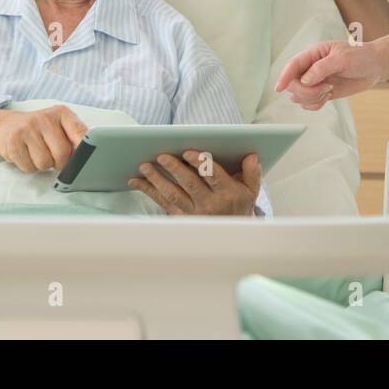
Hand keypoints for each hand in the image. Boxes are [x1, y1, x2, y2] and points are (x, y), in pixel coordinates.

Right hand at [0, 104, 87, 172]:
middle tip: (53, 157)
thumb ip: (74, 138)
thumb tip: (88, 157)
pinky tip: (25, 155)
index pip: (80, 133)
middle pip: (62, 154)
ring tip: (37, 153)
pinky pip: (29, 167)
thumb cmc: (39, 131)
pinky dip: (29, 167)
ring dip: (43, 165)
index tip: (86, 159)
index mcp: (61, 113)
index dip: (84, 150)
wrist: (5, 127)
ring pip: (45, 163)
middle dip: (60, 163)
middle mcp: (44, 117)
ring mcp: (27, 128)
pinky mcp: (13, 141)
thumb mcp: (58, 127)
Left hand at [128, 149, 260, 215]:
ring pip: (173, 194)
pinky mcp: (180, 218)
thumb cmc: (238, 206)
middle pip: (190, 184)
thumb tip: (251, 156)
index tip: (187, 152)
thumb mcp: (250, 191)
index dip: (200, 163)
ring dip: (157, 179)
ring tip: (144, 166)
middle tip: (161, 156)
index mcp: (227, 193)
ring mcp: (193, 213)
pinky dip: (148, 191)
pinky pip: (162, 203)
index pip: (213, 176)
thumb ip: (252, 173)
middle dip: (175, 169)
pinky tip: (136, 181)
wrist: (231, 236)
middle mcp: (210, 204)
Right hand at [275, 40, 384, 108]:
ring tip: (329, 91)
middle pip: (293, 84)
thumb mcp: (342, 58)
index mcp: (313, 54)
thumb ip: (322, 68)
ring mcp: (315, 82)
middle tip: (326, 89)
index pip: (293, 65)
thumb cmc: (360, 56)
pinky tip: (327, 97)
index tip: (279, 88)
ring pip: (299, 96)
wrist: (374, 67)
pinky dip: (315, 104)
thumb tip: (304, 80)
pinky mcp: (321, 93)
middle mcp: (310, 68)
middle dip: (306, 91)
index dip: (284, 76)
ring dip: (312, 98)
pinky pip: (308, 104)